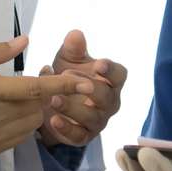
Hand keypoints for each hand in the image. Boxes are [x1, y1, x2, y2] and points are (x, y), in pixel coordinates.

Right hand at [0, 37, 86, 170]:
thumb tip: (23, 42)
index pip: (35, 88)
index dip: (64, 86)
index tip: (86, 83)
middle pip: (39, 107)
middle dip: (46, 94)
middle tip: (37, 80)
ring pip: (32, 125)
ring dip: (35, 110)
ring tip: (21, 97)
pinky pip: (19, 138)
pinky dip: (23, 125)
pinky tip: (9, 114)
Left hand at [36, 29, 126, 148]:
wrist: (52, 102)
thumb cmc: (68, 76)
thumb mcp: (68, 60)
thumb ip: (73, 49)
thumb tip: (75, 34)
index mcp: (110, 81)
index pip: (119, 75)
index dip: (110, 70)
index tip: (98, 64)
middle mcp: (108, 102)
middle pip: (106, 96)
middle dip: (89, 87)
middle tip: (66, 75)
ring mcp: (98, 121)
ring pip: (92, 117)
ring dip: (73, 107)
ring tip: (53, 98)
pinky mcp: (84, 136)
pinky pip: (79, 135)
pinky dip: (66, 128)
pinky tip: (53, 119)